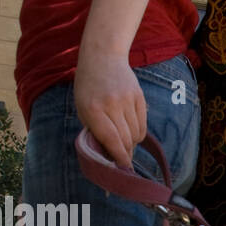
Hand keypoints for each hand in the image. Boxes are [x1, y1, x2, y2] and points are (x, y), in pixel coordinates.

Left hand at [74, 48, 146, 168]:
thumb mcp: (83, 108)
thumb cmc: (88, 86)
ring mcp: (127, 100)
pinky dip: (138, 133)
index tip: (123, 168)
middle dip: (126, 153)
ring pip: (136, 134)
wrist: (103, 57)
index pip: (112, 140)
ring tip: (126, 143)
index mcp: (93, 110)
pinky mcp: (139, 97)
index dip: (119, 157)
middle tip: (124, 160)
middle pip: (126, 139)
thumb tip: (109, 154)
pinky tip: (131, 131)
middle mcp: (111, 105)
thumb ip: (95, 130)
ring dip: (132, 143)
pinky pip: (143, 125)